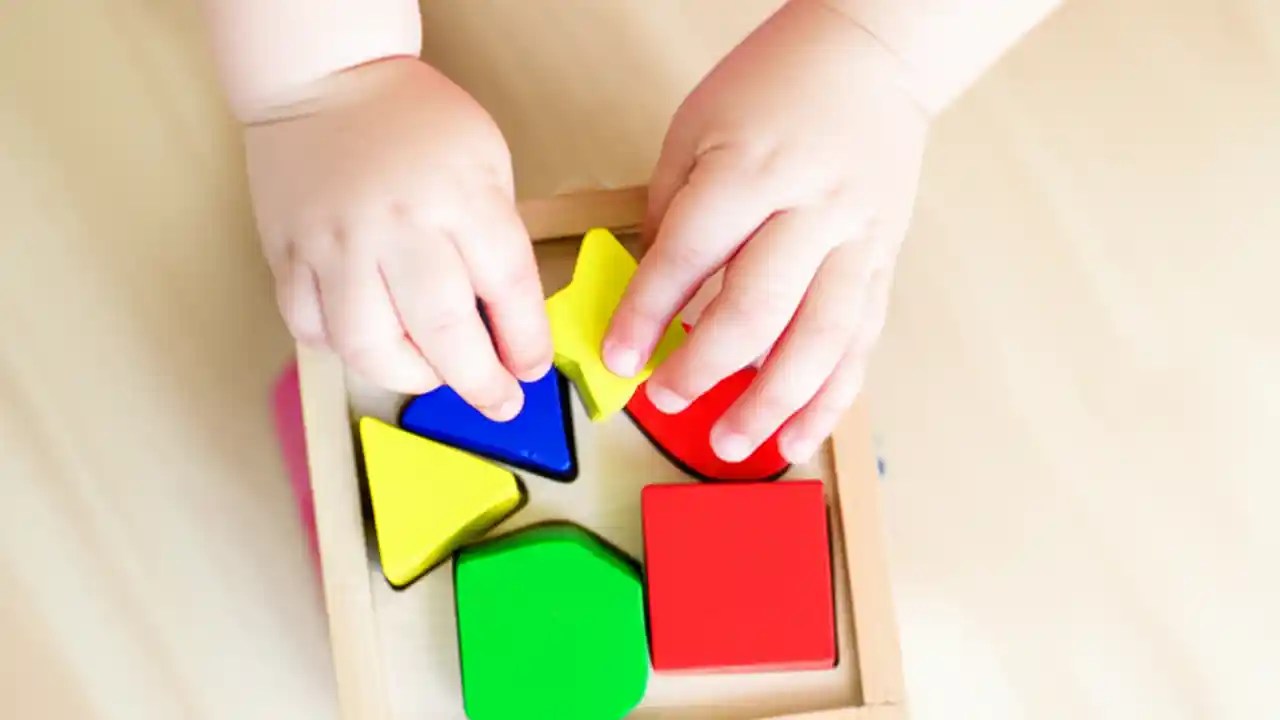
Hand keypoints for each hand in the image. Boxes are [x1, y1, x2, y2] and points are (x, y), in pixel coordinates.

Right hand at [245, 57, 549, 418]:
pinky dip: (344, 348)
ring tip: (431, 372)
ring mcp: (334, 242)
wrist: (325, 78)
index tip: (531, 370)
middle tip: (498, 402)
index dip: (525, 342)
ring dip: (409, 376)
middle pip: (442, 331)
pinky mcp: (287, 253)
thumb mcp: (487, 164)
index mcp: (460, 196)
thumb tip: (507, 325)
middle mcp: (396, 224)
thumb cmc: (418, 125)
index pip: (506, 288)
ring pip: (368, 346)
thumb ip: (497, 239)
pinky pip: (312, 329)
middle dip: (479, 382)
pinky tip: (371, 338)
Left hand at [604, 0, 929, 462]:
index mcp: (751, 168)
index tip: (618, 355)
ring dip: (774, 402)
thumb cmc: (774, 89)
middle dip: (705, 366)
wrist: (872, 58)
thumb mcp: (696, 131)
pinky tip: (797, 436)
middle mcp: (811, 208)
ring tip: (731, 442)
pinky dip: (830, 398)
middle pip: (758, 306)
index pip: (689, 254)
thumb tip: (650, 299)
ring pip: (820, 339)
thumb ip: (672, 214)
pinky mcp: (881, 264)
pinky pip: (859, 343)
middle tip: (666, 400)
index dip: (647, 312)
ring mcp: (856, 240)